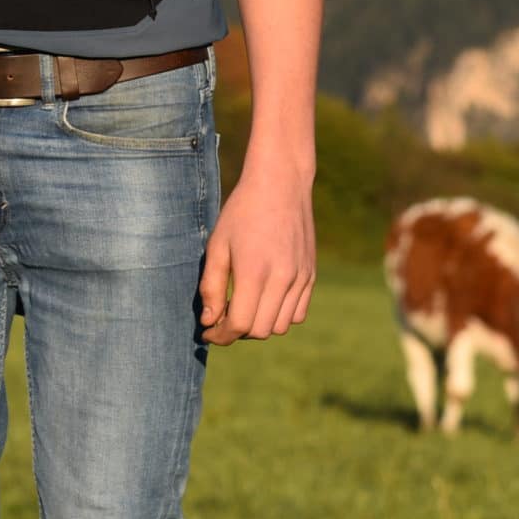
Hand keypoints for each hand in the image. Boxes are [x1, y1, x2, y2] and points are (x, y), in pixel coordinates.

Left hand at [197, 162, 315, 344]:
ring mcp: (301, 278)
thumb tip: (210, 322)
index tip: (207, 331)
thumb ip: (212, 286)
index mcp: (255, 272)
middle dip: (237, 331)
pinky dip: (279, 316)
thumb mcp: (217, 245)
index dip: (220, 335)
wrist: (281, 184)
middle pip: (260, 331)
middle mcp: (283, 279)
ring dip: (259, 325)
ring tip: (243, 307)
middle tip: (221, 318)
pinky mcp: (311, 275)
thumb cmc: (242, 212)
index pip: (240, 325)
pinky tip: (264, 299)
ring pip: (281, 326)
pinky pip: (297, 314)